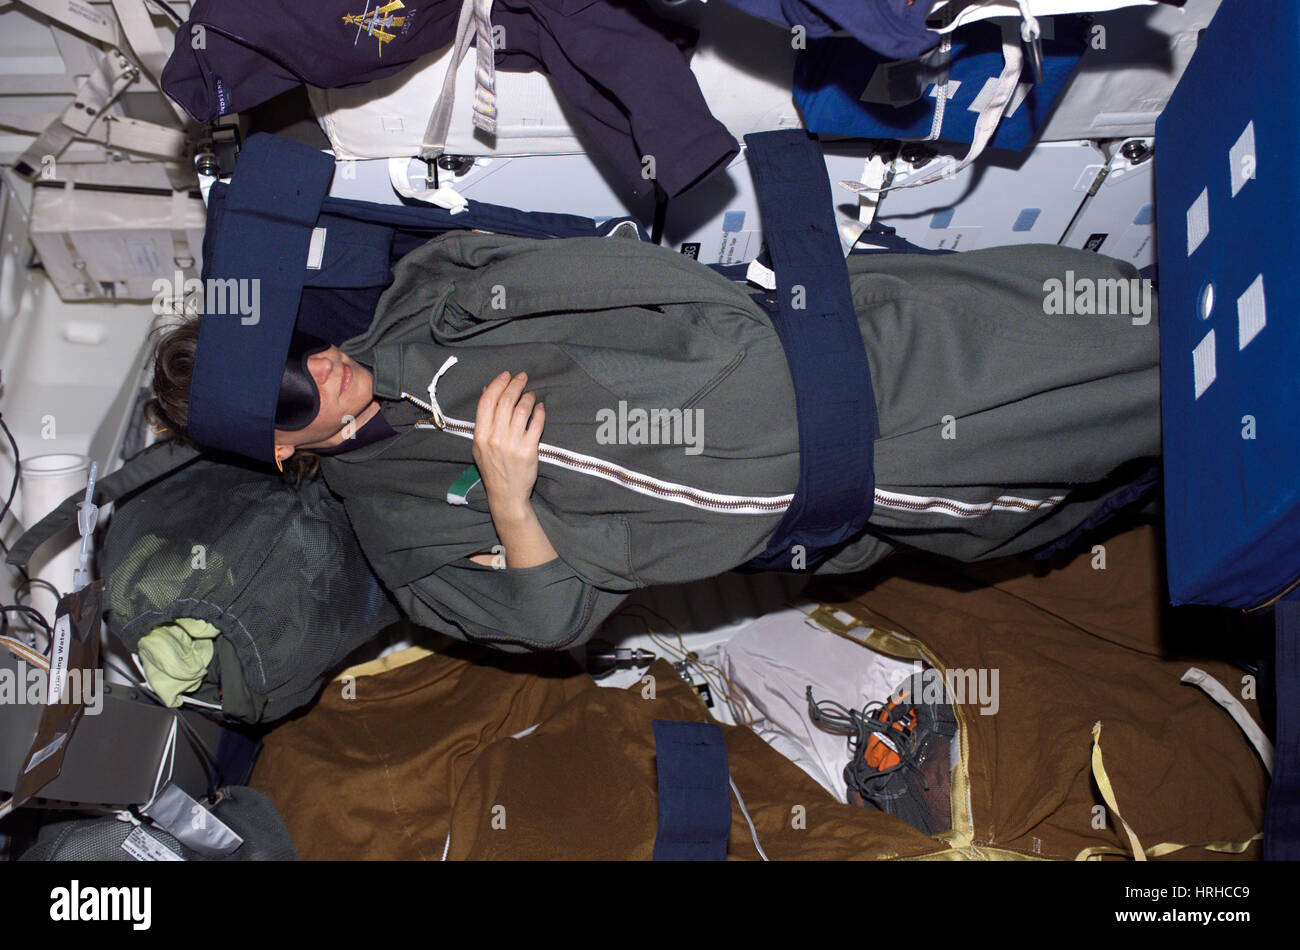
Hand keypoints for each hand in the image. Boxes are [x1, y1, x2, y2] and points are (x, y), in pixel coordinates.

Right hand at [472, 370, 544, 518]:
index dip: (496, 385)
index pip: (487, 402)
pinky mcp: (529, 451)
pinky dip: (539, 412)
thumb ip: (483, 420)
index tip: (505, 375)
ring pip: (521, 411)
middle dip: (515, 385)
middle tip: (522, 377)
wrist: (506, 494)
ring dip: (528, 398)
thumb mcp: (480, 445)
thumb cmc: (493, 468)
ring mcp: (512, 445)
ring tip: (531, 394)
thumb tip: (487, 391)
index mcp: (480, 436)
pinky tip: (540, 407)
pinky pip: (536, 424)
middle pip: (505, 402)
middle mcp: (495, 438)